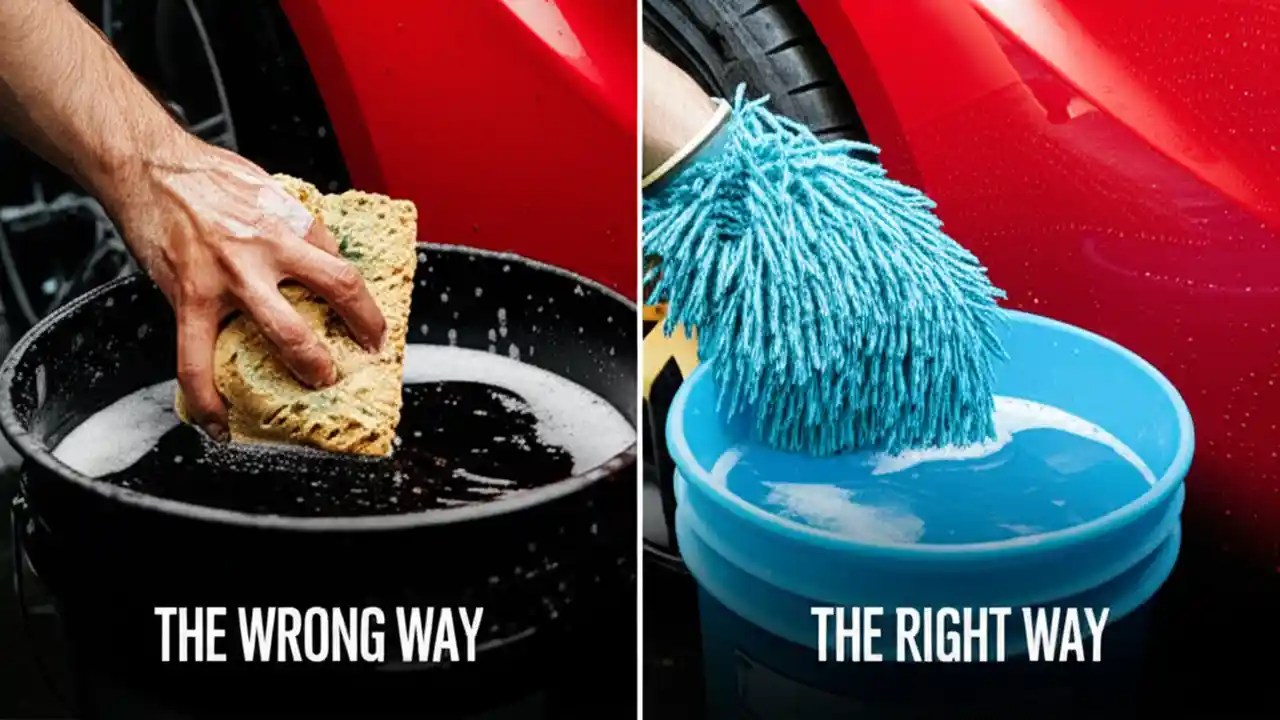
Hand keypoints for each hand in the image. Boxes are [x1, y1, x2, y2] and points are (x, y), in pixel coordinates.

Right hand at [108, 134, 384, 439]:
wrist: (148, 166)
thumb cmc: (208, 176)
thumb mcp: (271, 191)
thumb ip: (302, 228)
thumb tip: (330, 259)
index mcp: (286, 229)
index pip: (343, 277)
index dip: (367, 314)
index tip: (374, 334)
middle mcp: (262, 254)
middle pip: (324, 305)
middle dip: (342, 347)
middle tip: (347, 369)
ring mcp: (225, 279)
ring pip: (276, 336)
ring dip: (299, 369)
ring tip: (306, 389)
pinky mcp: (188, 297)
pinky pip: (195, 360)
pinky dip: (206, 398)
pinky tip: (217, 420)